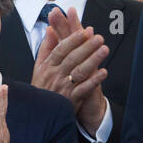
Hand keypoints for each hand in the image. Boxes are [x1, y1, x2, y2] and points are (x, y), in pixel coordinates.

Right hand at [31, 6, 109, 129]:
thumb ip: (46, 47)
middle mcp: (55, 75)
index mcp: (48, 66)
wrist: (40, 113)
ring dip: (93, 60)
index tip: (84, 32)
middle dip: (86, 47)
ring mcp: (64, 87)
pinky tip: (104, 72)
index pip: (61, 50)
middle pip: (72, 58)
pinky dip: (94, 80)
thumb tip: (50, 29)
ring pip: (80, 71)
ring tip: (104, 50)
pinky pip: (84, 88)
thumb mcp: (39, 67)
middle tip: (99, 38)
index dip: (73, 40)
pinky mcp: (71, 99)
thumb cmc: (42, 88)